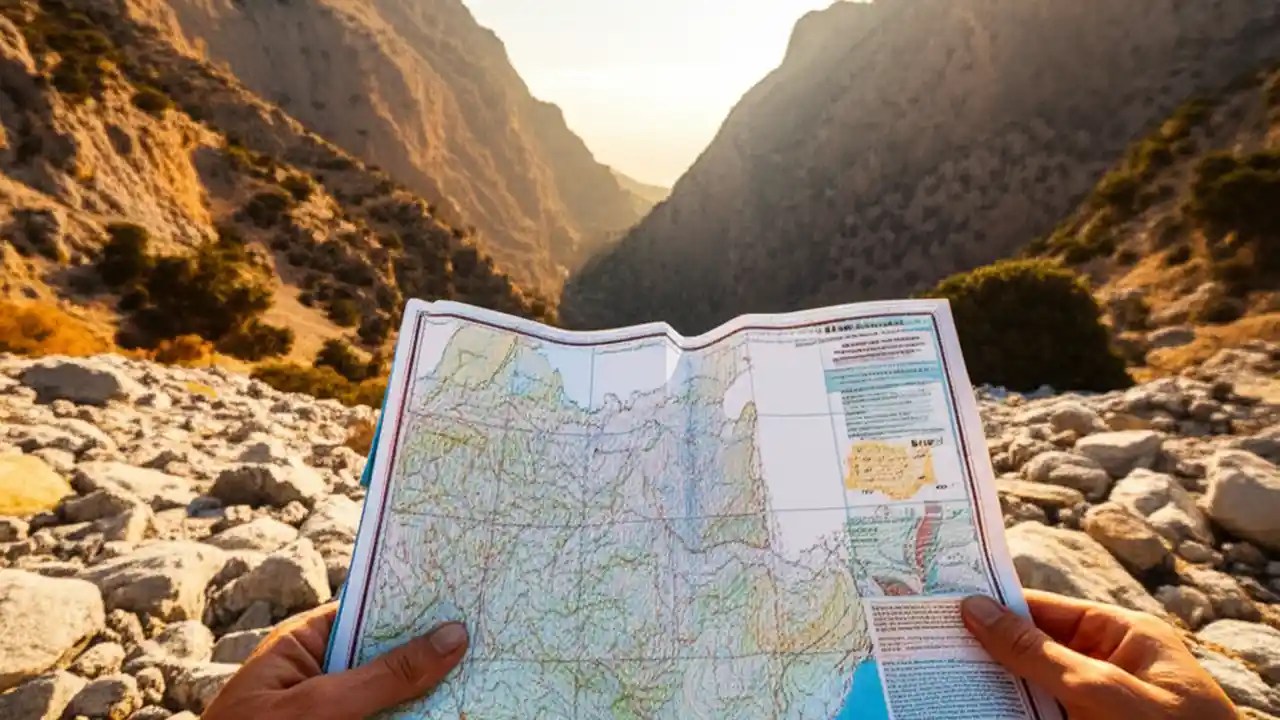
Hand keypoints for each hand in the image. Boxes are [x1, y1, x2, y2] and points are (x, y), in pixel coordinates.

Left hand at [203, 603, 468, 719]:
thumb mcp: (322, 708)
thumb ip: (387, 674)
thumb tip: (452, 636)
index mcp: (301, 648)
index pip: (369, 612)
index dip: (415, 603)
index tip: (467, 594)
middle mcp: (318, 679)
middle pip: (389, 656)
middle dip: (434, 652)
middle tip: (491, 635)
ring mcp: (332, 715)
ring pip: (395, 697)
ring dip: (433, 692)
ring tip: (489, 675)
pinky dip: (420, 716)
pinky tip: (459, 709)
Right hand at [961, 590, 1234, 719]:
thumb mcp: (1101, 689)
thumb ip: (1037, 652)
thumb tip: (976, 609)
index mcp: (1123, 636)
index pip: (1045, 610)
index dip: (995, 607)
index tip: (944, 607)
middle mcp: (1108, 667)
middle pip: (1031, 651)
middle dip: (985, 651)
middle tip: (929, 646)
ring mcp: (1098, 707)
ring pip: (1029, 691)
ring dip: (991, 689)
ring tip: (939, 680)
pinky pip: (1039, 716)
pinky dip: (1009, 713)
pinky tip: (972, 708)